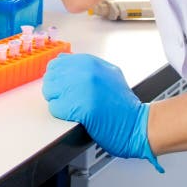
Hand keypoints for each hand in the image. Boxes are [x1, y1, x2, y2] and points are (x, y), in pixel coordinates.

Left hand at [42, 53, 163, 172]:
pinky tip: (74, 116)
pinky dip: (61, 114)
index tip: (62, 85)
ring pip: (50, 91)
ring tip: (70, 108)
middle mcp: (83, 71)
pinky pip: (55, 108)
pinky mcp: (80, 106)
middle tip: (65, 99)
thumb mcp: (108, 73)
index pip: (57, 63)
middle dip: (55, 89)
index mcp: (89, 61)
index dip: (57, 76)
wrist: (137, 125)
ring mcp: (81, 88)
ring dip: (57, 101)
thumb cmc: (124, 104)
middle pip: (50, 76)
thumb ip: (87, 67)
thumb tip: (65, 61)